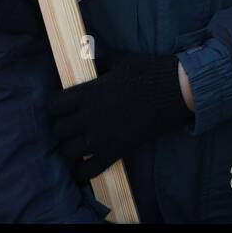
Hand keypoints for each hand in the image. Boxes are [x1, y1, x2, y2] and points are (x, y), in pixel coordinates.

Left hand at [49, 53, 189, 181]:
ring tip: (77, 143)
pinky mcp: (116, 152)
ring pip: (68, 151)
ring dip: (70, 147)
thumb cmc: (149, 72)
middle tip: (71, 125)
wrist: (176, 92)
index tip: (63, 107)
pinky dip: (81, 171)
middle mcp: (90, 117)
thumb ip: (100, 63)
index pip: (55, 106)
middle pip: (58, 130)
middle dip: (62, 127)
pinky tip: (82, 166)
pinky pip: (88, 170)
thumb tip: (88, 61)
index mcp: (89, 93)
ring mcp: (102, 137)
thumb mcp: (121, 61)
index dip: (57, 107)